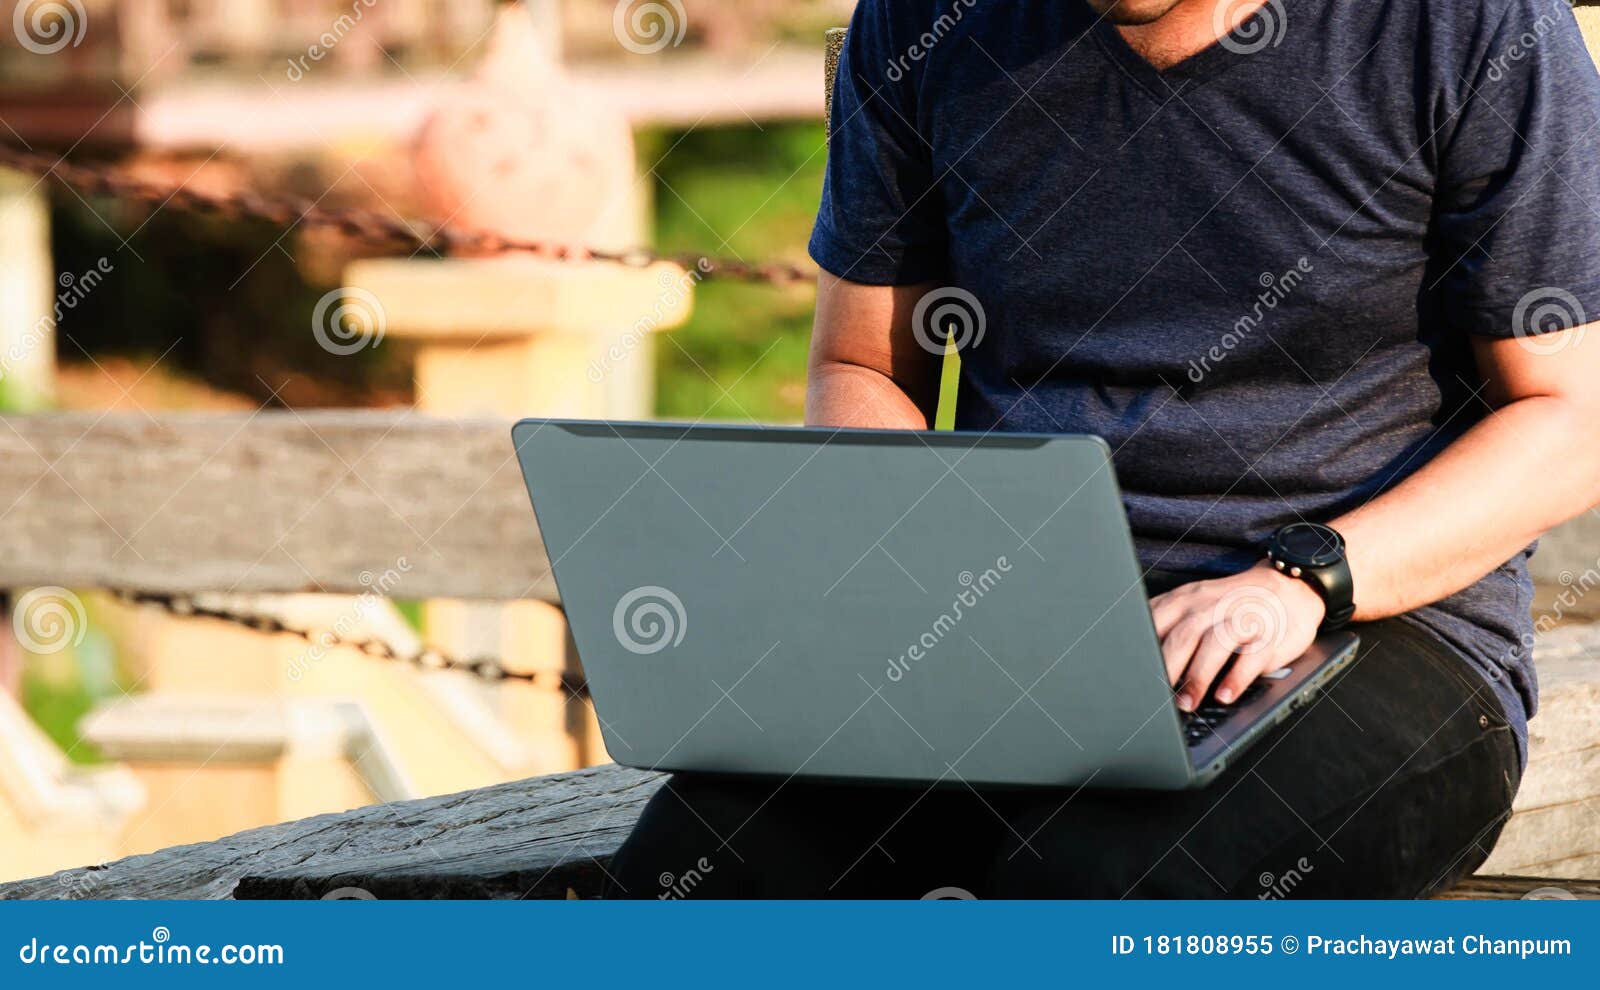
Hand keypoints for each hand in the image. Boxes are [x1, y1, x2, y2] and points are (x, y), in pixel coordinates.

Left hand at [1149, 563, 1325, 710]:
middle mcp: (1210, 606)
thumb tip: (1138, 661)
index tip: (1134, 677)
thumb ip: (1168, 627)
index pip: (1156, 622)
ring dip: (1198, 676)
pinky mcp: (1268, 634)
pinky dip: (1236, 677)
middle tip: (1157, 698)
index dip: (1143, 650)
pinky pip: (1252, 655)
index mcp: (1185, 600)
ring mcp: (1241, 617)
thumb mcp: (1195, 606)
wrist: (1289, 586)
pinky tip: (1225, 695)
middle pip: (1182, 635)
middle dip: (1167, 668)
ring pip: (1214, 643)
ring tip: (1187, 704)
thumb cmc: (1233, 604)